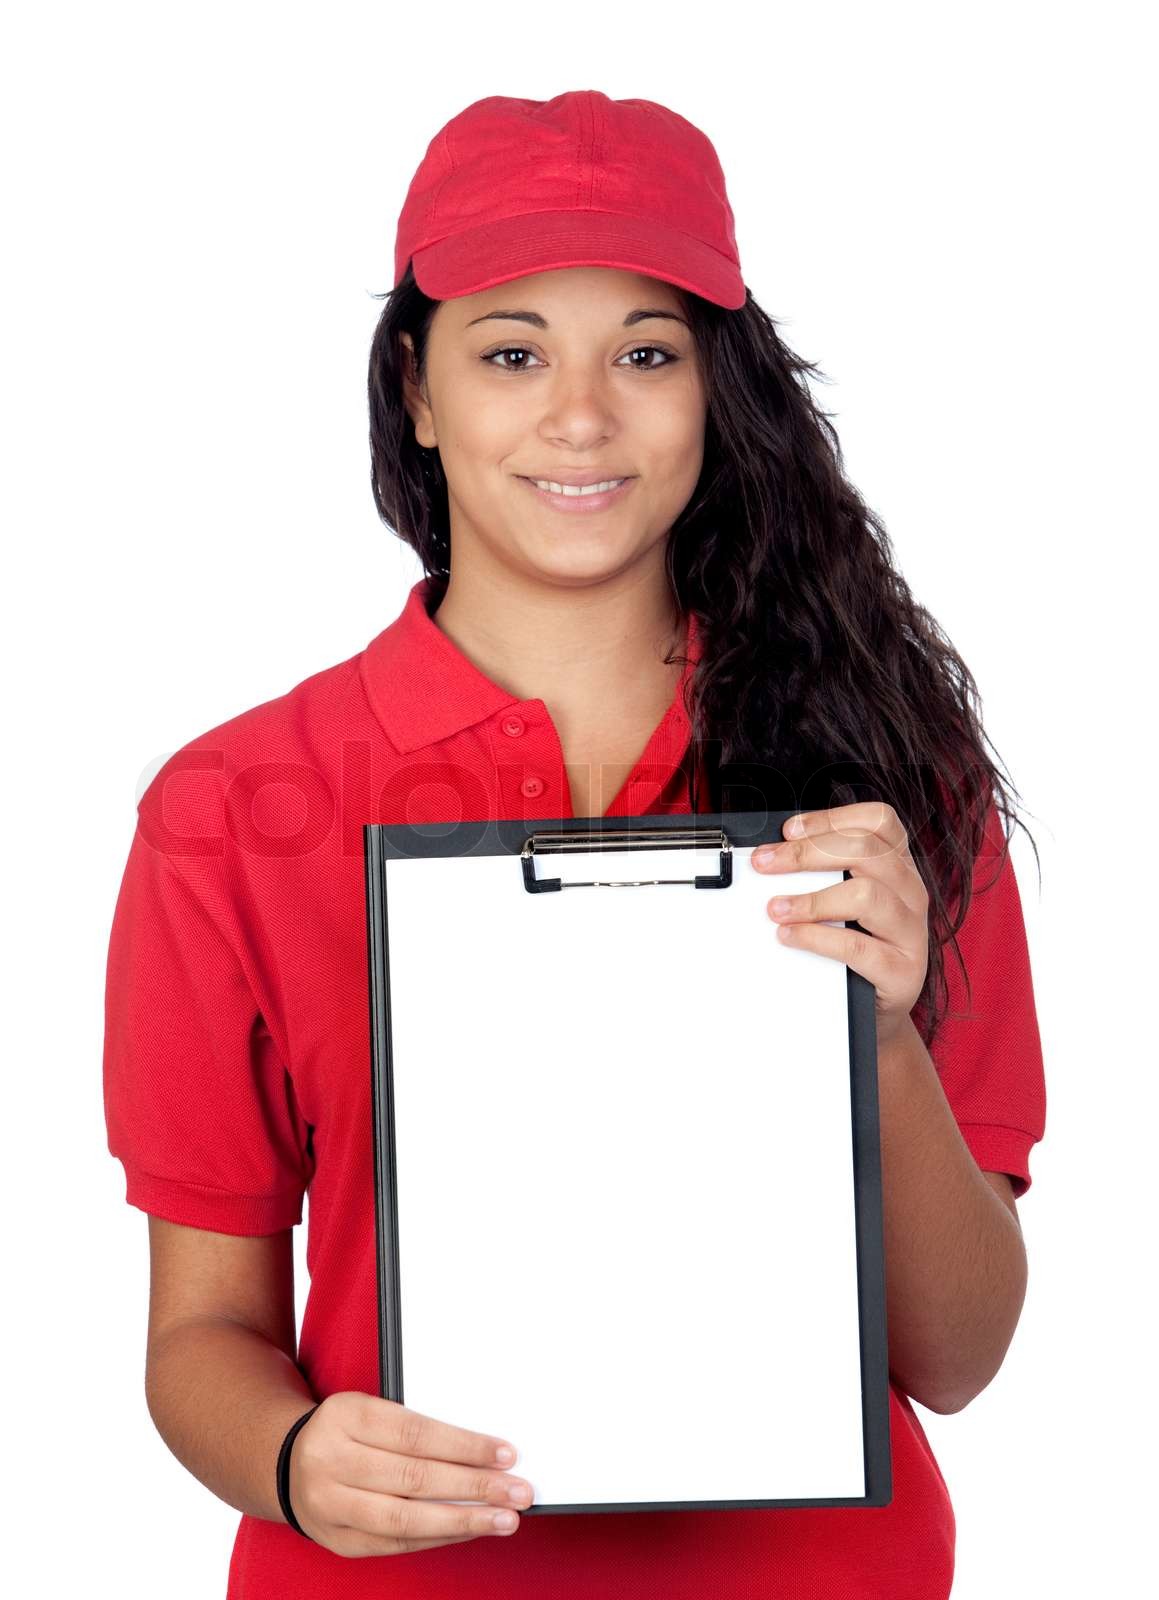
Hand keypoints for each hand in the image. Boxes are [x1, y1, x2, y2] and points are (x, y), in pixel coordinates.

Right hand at [288, 1392, 532, 1557]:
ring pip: (406, 1518)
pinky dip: (438, 1537)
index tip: (506, 1454)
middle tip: (518, 1491)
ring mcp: (331, 1506)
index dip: (464, 1446)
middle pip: (415, 1478)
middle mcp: (332, 1461)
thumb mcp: (371, 1408)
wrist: (287, 1462)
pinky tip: (469, 1530)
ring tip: (505, 1519)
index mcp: (346, 1416)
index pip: (416, 1433)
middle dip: (475, 1487)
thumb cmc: (346, 1431)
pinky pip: (396, 1543)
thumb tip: (484, 1452)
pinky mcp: (339, 1540)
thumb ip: (417, 1427)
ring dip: (463, 1521)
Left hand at [751, 802, 928, 1048]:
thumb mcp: (847, 903)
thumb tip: (773, 855)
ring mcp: (911, 932)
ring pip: (867, 895)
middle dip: (807, 853)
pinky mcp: (903, 971)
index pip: (879, 822)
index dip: (833, 818)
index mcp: (899, 867)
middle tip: (766, 864)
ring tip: (776, 908)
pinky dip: (817, 938)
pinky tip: (790, 936)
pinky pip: (858, 947)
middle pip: (867, 851)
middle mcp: (911, 892)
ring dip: (812, 898)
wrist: (876, 1013)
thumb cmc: (856, 949)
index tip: (789, 829)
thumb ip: (825, 875)